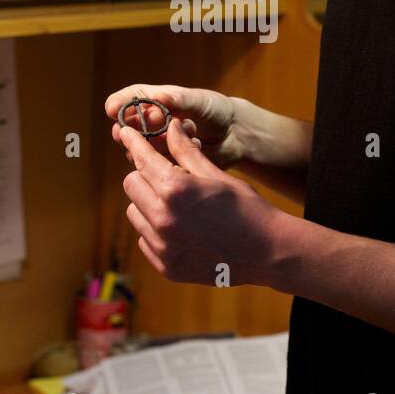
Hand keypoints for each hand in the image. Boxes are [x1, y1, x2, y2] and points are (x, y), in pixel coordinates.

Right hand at [104, 82, 242, 169]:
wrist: (233, 135)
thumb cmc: (214, 110)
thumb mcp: (198, 101)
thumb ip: (178, 100)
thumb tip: (158, 97)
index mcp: (152, 101)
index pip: (126, 101)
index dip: (117, 105)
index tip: (113, 110)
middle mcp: (148, 123)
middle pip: (126, 129)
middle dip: (130, 131)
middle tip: (136, 132)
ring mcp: (155, 144)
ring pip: (139, 150)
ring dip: (159, 144)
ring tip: (189, 129)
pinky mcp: (164, 164)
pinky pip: (157, 167)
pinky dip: (172, 158)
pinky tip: (194, 146)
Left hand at [119, 116, 287, 286]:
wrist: (268, 253)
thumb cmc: (247, 209)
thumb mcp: (217, 174)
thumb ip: (187, 151)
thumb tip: (171, 126)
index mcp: (176, 190)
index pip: (142, 160)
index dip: (134, 143)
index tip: (126, 133)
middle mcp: (163, 219)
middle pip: (131, 185)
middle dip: (144, 175)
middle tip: (163, 173)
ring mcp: (163, 247)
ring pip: (134, 213)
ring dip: (147, 203)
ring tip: (174, 203)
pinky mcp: (166, 266)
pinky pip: (145, 239)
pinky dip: (155, 230)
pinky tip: (180, 227)